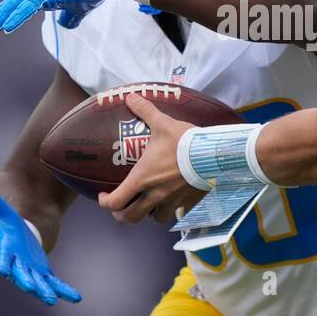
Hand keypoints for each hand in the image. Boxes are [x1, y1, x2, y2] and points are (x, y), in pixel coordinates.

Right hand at [0, 178, 80, 304]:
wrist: (14, 232)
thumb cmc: (4, 221)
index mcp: (2, 250)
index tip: (1, 269)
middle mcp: (14, 264)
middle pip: (18, 273)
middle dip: (24, 280)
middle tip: (30, 287)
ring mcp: (29, 270)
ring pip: (37, 282)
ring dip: (44, 290)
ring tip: (51, 299)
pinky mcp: (42, 273)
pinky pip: (53, 283)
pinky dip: (63, 290)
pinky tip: (75, 298)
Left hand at [98, 94, 207, 222]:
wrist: (213, 155)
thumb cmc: (184, 142)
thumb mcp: (162, 124)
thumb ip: (145, 110)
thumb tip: (130, 96)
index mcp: (141, 179)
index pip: (115, 202)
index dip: (105, 202)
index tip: (103, 196)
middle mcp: (154, 196)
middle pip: (130, 217)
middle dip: (122, 214)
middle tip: (121, 205)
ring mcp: (172, 202)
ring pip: (154, 219)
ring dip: (147, 214)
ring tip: (148, 203)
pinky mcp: (188, 203)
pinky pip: (176, 214)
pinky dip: (171, 211)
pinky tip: (172, 201)